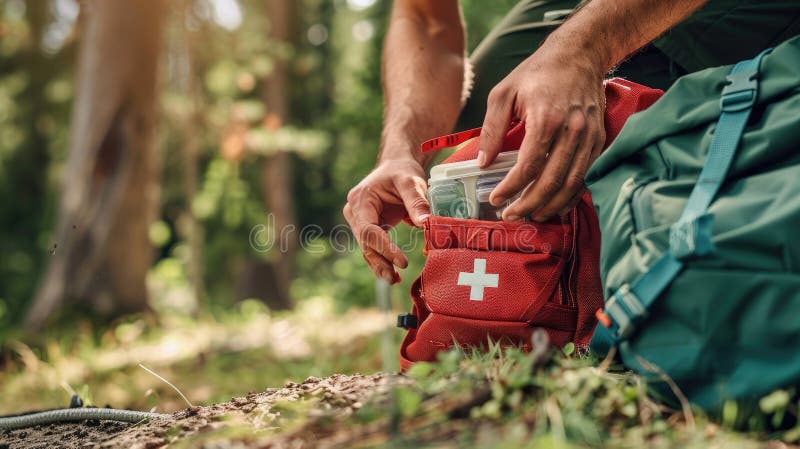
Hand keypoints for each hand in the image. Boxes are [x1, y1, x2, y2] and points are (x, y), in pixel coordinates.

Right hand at [343, 158, 430, 283]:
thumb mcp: (411, 182)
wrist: (395, 165)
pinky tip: (392, 275)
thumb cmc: (402, 171)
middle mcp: (355, 212)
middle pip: (365, 242)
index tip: (402, 261)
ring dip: (380, 265)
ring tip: (394, 280)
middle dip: (380, 261)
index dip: (384, 247)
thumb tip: (426, 225)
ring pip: (367, 248)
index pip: (369, 230)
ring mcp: (359, 221)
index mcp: (361, 200)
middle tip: (395, 277)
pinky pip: (373, 247)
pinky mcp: (368, 227)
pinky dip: (382, 260)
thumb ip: (417, 203)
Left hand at [477, 46, 605, 221]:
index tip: (495, 200)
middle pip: (551, 182)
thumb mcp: (503, 94)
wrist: (579, 55)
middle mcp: (571, 131)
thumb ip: (491, 130)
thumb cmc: (537, 73)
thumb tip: (482, 163)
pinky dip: (570, 195)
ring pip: (571, 184)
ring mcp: (589, 137)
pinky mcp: (598, 140)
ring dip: (551, 206)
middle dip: (528, 205)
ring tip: (531, 216)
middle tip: (510, 217)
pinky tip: (554, 204)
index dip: (510, 188)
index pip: (527, 167)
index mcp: (546, 119)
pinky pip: (584, 176)